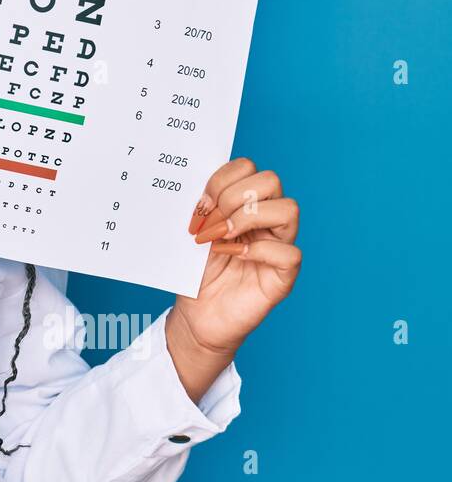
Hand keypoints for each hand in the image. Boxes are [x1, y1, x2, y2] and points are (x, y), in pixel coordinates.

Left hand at [171, 157, 302, 362]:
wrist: (194, 315)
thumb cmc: (194, 272)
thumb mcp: (193, 231)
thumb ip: (201, 205)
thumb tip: (192, 181)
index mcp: (244, 203)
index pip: (247, 167)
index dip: (221, 180)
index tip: (197, 205)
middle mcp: (266, 220)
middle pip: (271, 180)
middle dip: (233, 197)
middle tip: (209, 223)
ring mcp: (278, 246)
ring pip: (288, 209)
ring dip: (247, 219)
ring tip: (219, 237)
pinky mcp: (283, 276)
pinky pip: (290, 252)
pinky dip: (258, 251)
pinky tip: (232, 256)